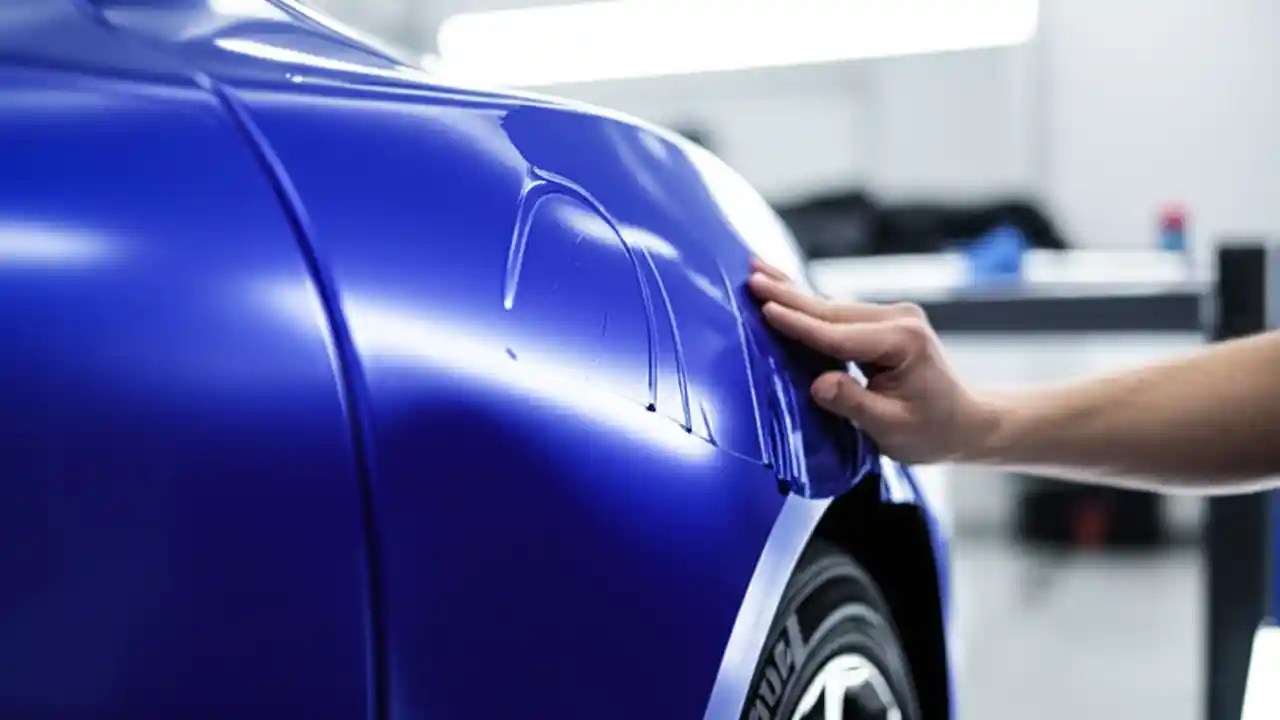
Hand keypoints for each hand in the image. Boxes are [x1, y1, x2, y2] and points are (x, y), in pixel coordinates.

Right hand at [747, 258, 998, 463]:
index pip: (838, 335)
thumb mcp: (892, 428)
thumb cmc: (931, 431)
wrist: (964, 422)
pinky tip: (785, 286)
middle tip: (751, 275)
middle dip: (787, 294)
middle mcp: (899, 319)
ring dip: (792, 292)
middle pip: (831, 311)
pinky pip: (839, 313)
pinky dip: (808, 303)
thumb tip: (818, 384)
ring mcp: (893, 316)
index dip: (799, 325)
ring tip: (758, 271)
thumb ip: (854, 404)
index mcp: (902, 343)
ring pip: (831, 307)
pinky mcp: (884, 321)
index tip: (765, 308)